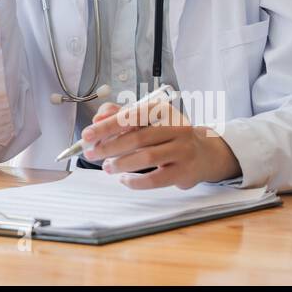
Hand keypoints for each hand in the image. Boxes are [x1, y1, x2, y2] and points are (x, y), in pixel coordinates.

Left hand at [80, 99, 240, 189]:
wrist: (204, 154)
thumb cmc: (168, 136)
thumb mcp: (149, 121)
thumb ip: (121, 116)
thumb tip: (98, 119)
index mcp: (164, 111)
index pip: (131, 115)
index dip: (107, 125)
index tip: (87, 135)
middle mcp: (176, 128)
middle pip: (137, 137)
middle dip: (109, 147)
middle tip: (92, 154)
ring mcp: (182, 150)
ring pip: (145, 157)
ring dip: (121, 164)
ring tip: (107, 167)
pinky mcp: (184, 172)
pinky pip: (155, 179)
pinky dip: (135, 181)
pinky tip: (124, 179)